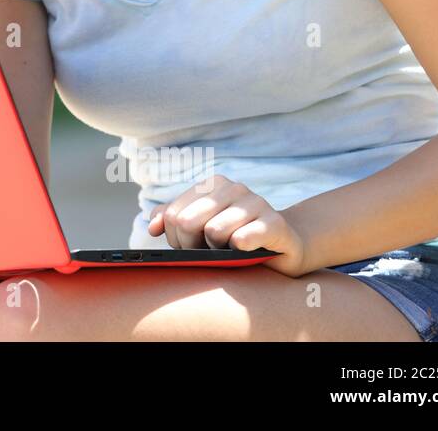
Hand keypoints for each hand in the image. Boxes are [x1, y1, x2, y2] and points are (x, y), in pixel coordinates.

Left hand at [147, 173, 310, 277]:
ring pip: (213, 232)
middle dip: (192, 246)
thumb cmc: (236, 237)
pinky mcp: (275, 224)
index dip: (176, 239)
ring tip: (230, 251)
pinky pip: (242, 239)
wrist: (284, 246)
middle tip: (208, 253)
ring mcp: (256, 203)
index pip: (174, 214)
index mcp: (213, 184)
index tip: (190, 247)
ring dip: (218, 251)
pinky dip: (239, 250)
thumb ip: (173, 221)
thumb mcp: (201, 226)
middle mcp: (234, 188)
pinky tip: (246, 251)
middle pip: (188, 222)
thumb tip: (152, 226)